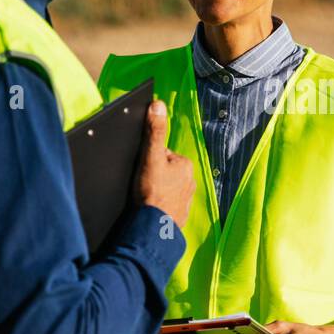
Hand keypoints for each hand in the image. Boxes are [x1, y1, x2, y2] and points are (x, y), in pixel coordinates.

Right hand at [134, 99, 194, 227]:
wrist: (153, 228)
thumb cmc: (152, 193)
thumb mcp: (151, 157)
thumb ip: (155, 131)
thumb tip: (158, 104)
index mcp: (185, 165)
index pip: (162, 154)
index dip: (149, 161)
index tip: (143, 171)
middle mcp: (190, 181)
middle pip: (164, 171)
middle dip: (153, 176)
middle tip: (143, 186)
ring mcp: (186, 199)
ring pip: (165, 188)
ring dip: (155, 191)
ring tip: (146, 198)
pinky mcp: (180, 214)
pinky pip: (167, 204)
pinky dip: (158, 205)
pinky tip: (151, 209)